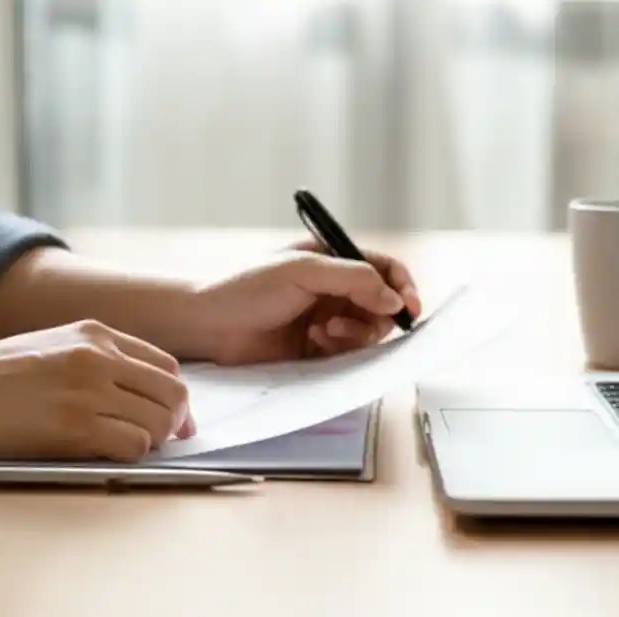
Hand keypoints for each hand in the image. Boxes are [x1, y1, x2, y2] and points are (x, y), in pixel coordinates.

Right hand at [0, 320, 194, 461]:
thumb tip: (144, 396)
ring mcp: (88, 391)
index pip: (166, 366)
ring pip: (159, 422)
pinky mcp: (75, 427)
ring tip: (125, 447)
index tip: (171, 418)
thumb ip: (98, 362)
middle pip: (173, 394)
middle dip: (174, 421)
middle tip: (160, 441)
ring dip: (152, 442)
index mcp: (96, 334)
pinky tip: (107, 455)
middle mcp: (98, 357)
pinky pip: (134, 446)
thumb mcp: (52, 347)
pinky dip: (131, 456)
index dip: (174, 397)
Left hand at [192, 240, 421, 364]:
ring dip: (353, 334)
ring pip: (367, 332)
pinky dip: (338, 349)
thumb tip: (395, 300)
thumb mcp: (304, 270)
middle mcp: (335, 289)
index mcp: (334, 260)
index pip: (385, 269)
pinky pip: (348, 353)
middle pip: (382, 305)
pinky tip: (312, 342)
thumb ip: (354, 280)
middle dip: (375, 317)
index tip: (409, 309)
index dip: (403, 287)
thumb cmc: (248, 287)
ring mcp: (328, 318)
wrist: (209, 324)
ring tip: (323, 333)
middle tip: (352, 324)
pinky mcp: (317, 348)